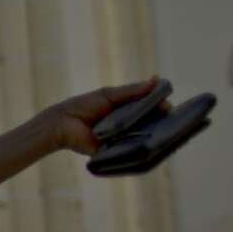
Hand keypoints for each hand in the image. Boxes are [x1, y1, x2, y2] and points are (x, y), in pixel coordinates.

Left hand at [40, 77, 162, 155]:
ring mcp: (122, 138)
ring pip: (143, 138)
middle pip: (150, 123)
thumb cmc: (83, 106)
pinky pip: (130, 151)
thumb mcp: (109, 95)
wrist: (63, 124)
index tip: (169, 106)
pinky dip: (139, 148)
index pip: (150, 107)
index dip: (161, 106)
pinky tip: (150, 147)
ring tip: (165, 133)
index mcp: (127, 109)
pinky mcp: (116, 152)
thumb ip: (132, 91)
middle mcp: (127, 124)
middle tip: (169, 119)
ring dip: (153, 135)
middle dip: (161, 121)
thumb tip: (157, 79)